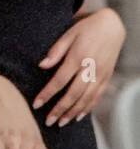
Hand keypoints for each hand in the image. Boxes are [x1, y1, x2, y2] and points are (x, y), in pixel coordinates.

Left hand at [33, 8, 124, 125]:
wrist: (111, 26)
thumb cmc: (86, 29)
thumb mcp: (68, 34)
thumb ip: (55, 51)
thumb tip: (41, 65)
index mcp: (78, 58)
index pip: (59, 81)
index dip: (47, 94)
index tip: (36, 104)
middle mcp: (90, 69)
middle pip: (73, 94)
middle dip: (60, 109)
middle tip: (48, 121)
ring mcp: (101, 75)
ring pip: (86, 99)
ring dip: (73, 112)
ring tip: (61, 122)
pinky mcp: (107, 77)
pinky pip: (97, 96)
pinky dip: (88, 108)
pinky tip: (78, 115)